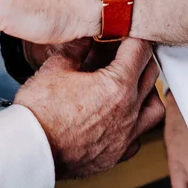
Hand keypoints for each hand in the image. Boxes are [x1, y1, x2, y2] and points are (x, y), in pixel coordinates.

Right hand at [15, 38, 165, 177]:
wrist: (32, 152)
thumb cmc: (40, 114)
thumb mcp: (55, 68)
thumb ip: (75, 48)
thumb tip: (84, 36)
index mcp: (117, 85)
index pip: (140, 50)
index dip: (134, 36)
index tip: (127, 33)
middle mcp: (129, 111)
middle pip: (151, 74)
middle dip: (141, 58)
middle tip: (127, 52)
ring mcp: (126, 135)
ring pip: (155, 107)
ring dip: (148, 92)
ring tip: (134, 85)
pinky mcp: (117, 154)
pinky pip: (140, 136)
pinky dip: (137, 124)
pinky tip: (124, 119)